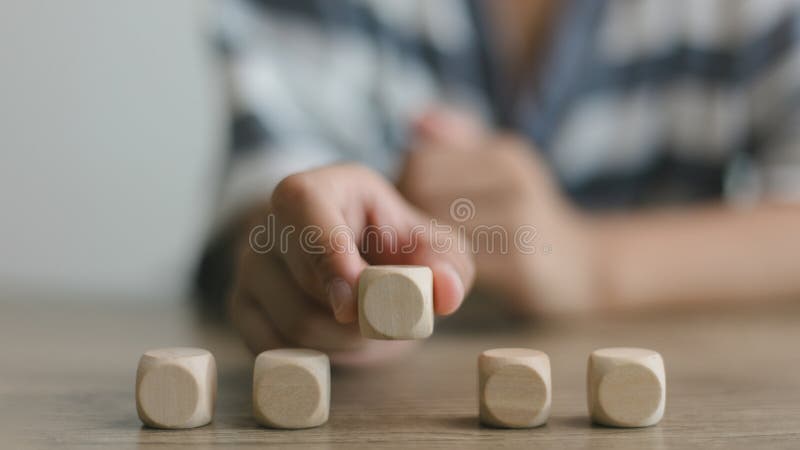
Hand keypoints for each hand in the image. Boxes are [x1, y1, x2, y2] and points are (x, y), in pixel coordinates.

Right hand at [227, 163, 475, 365]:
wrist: (354, 260)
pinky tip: (341, 340)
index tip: (358, 300)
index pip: (305, 207)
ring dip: (346, 342)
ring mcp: (250, 266)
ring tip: (373, 328)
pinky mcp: (241, 307)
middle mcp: (270, 222)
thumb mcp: (431, 245)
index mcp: (319, 188)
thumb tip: (445, 291)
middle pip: (306, 283)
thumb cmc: (394, 246)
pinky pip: (275, 349)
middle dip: (360, 316)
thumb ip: (446, 263)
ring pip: (294, 324)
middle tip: (395, 323)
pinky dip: (318, 357)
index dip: (329, 255)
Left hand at [399, 109, 595, 315]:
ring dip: (422, 243)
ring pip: (437, 228)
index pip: (420, 162)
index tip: (406, 206)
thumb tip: (416, 119)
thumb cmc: (526, 214)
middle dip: (407, 215)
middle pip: (422, 193)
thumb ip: (459, 141)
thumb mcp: (501, 167)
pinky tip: (448, 270)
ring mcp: (520, 221)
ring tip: (424, 250)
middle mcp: (514, 180)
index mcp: (504, 154)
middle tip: (407, 234)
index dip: (401, 186)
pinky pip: (459, 263)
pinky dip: (445, 268)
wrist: (582, 266)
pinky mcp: (520, 263)